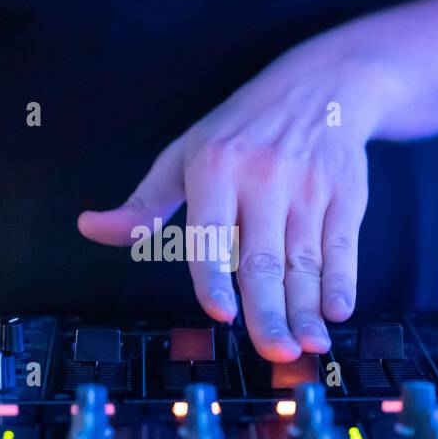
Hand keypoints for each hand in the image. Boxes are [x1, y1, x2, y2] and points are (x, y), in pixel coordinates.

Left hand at [78, 35, 380, 361]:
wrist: (322, 85)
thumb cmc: (242, 130)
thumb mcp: (185, 155)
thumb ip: (145, 203)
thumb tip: (92, 228)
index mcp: (215, 170)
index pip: (211, 233)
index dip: (215, 276)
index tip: (222, 314)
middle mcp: (263, 178)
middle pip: (264, 258)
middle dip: (271, 312)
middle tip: (275, 353)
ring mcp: (308, 187)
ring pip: (305, 260)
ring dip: (308, 308)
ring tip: (307, 345)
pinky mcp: (346, 194)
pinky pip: (341, 246)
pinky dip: (341, 281)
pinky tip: (336, 311)